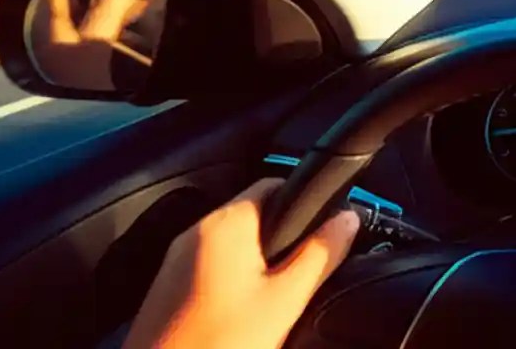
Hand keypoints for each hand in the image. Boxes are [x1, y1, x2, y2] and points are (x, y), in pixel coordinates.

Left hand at [123, 179, 359, 348]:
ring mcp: (177, 259)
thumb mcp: (285, 301)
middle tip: (301, 278)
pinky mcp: (168, 286)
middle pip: (255, 216)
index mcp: (226, 224)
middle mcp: (196, 231)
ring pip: (234, 245)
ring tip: (272, 304)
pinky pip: (212, 268)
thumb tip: (347, 220)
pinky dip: (233, 282)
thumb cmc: (218, 344)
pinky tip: (241, 317)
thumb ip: (320, 255)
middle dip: (283, 241)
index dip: (306, 203)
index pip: (276, 184)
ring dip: (258, 265)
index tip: (324, 230)